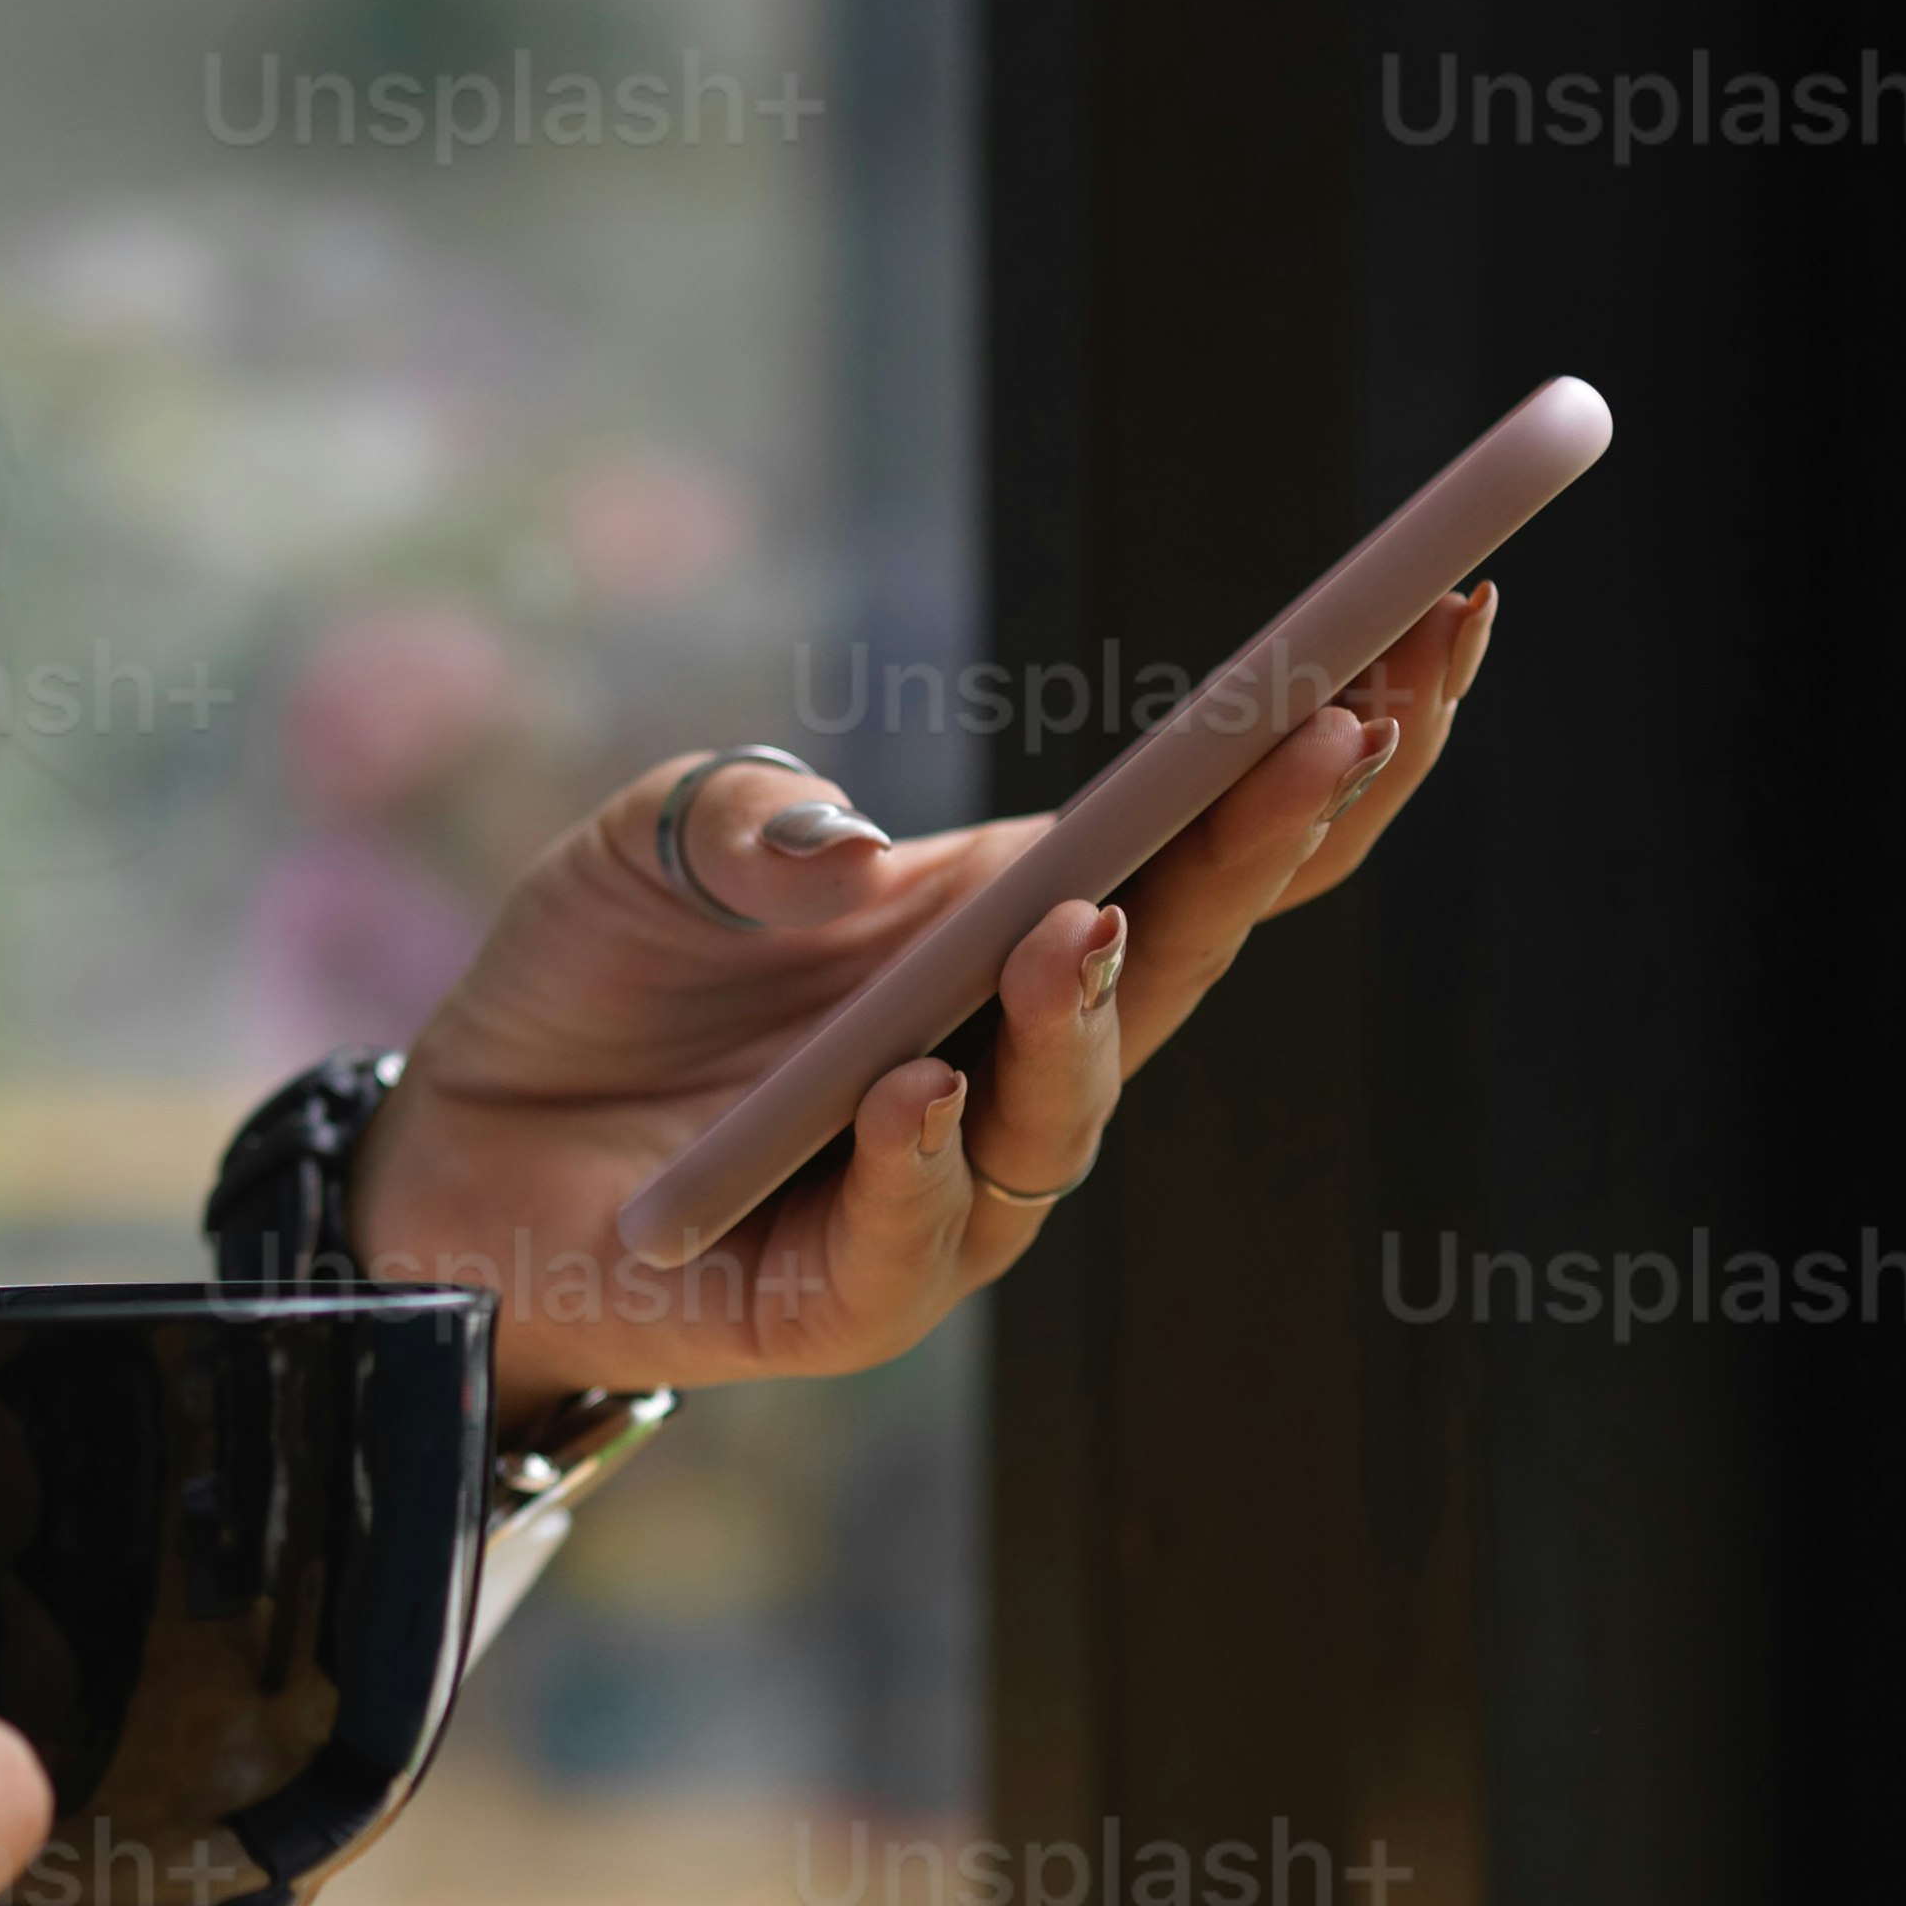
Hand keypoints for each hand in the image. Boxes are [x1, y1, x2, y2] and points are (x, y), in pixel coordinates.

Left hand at [347, 585, 1500, 1422]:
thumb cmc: (598, 979)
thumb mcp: (650, 845)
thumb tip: (855, 848)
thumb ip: (741, 816)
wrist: (460, 1150)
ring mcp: (961, 1182)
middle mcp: (1027, 1049)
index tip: (1445, 609)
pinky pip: (912, 1238)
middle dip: (1296, 826)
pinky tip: (915, 1090)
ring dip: (1095, 1005)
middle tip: (1360, 711)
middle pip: (1207, 943)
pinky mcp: (850, 1296)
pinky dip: (921, 1163)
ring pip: (1077, 1103)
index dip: (1343, 727)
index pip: (1226, 826)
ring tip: (1087, 914)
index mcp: (1020, 914)